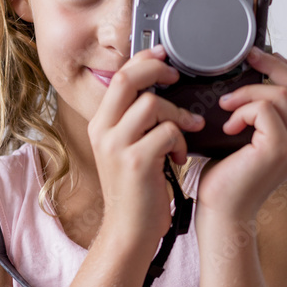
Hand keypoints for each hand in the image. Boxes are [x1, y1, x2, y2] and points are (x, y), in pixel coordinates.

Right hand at [87, 45, 205, 254]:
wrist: (130, 231)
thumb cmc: (136, 193)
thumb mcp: (127, 151)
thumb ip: (136, 123)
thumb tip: (159, 93)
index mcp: (99, 125)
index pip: (118, 77)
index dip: (142, 60)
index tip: (163, 55)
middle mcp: (103, 132)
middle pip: (127, 79)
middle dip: (157, 69)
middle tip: (177, 76)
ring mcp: (117, 146)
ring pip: (153, 104)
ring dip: (178, 115)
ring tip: (186, 131)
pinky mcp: (137, 162)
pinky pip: (168, 132)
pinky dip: (181, 141)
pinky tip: (180, 156)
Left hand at [196, 47, 286, 221]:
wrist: (221, 212)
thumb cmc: (226, 181)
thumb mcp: (242, 139)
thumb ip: (253, 115)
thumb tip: (241, 81)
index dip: (282, 68)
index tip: (257, 58)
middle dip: (272, 66)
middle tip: (246, 59)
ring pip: (281, 94)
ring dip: (247, 94)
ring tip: (225, 108)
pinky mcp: (280, 148)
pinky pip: (266, 108)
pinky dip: (242, 111)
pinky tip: (229, 128)